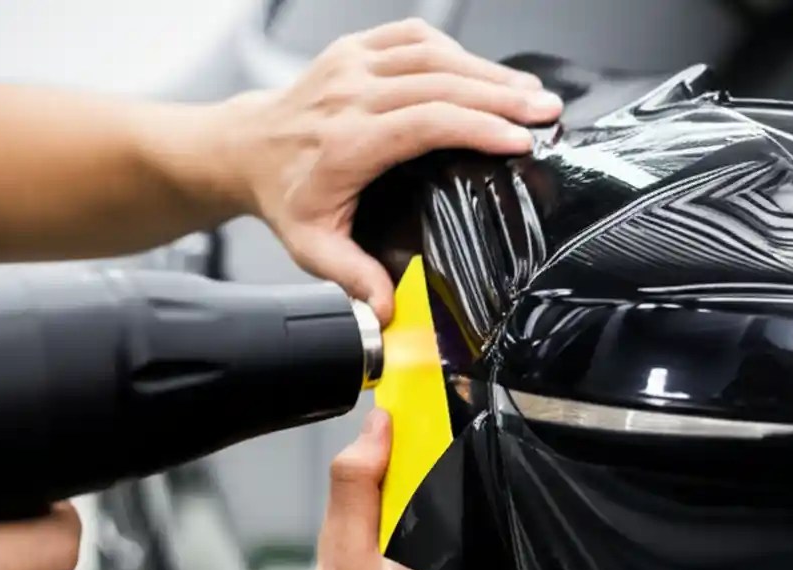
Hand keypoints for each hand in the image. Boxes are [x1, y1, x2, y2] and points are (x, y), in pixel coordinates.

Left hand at [219, 18, 563, 321]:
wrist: (247, 148)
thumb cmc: (286, 193)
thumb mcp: (312, 246)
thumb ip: (351, 277)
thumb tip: (387, 309)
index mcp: (346, 141)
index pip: (423, 123)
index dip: (477, 126)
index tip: (518, 140)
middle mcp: (349, 93)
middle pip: (439, 82)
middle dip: (501, 95)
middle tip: (545, 111)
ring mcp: (352, 64)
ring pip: (433, 53)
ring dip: (488, 71)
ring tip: (529, 94)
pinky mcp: (357, 48)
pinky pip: (414, 37)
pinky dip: (457, 50)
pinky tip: (485, 70)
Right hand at [299, 408, 452, 569]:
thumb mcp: (344, 549)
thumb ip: (357, 487)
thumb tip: (376, 430)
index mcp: (452, 545)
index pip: (455, 467)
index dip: (435, 426)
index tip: (415, 388)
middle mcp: (454, 543)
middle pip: (440, 468)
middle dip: (406, 447)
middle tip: (378, 432)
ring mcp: (440, 546)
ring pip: (422, 481)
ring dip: (392, 469)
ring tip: (368, 476)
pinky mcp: (420, 545)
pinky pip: (409, 499)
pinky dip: (384, 489)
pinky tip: (366, 509)